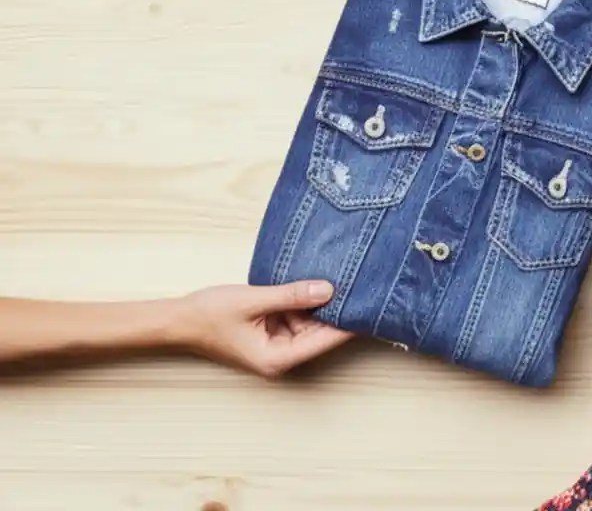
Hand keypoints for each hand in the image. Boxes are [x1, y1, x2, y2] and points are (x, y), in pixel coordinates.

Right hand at [174, 282, 352, 377]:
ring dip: (317, 304)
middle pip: (320, 333)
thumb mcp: (254, 300)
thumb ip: (292, 295)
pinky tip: (310, 284)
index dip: (348, 322)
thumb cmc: (209, 315)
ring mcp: (276, 347)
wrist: (178, 320)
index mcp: (278, 358)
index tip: (369, 305)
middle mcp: (281, 358)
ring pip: (310, 324)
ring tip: (335, 277)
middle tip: (357, 282)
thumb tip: (329, 290)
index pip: (324, 340)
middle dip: (334, 309)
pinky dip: (302, 304)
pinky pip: (296, 319)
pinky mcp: (271, 335)